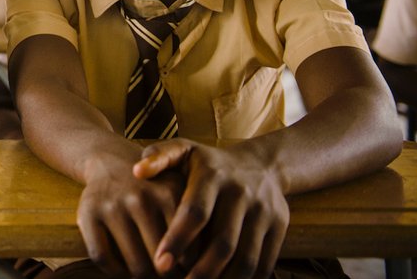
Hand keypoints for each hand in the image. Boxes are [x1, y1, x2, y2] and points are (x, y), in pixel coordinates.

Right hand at [77, 154, 183, 277]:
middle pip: (162, 262)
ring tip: (148, 273)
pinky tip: (123, 269)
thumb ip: (191, 225)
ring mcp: (112, 205)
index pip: (188, 251)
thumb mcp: (177, 194)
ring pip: (135, 265)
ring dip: (144, 276)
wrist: (111, 161)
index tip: (186, 270)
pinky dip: (115, 272)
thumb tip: (193, 269)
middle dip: (166, 274)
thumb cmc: (153, 189)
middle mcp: (140, 198)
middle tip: (165, 272)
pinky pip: (102, 257)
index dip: (189, 269)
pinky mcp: (87, 212)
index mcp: (169, 194)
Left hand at [134, 139, 287, 278]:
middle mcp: (241, 192)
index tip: (160, 262)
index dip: (178, 240)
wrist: (262, 164)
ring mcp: (263, 211)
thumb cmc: (208, 163)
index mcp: (213, 174)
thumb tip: (137, 172)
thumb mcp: (183, 150)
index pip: (195, 212)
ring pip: (246, 258)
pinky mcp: (279, 227)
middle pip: (223, 242)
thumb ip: (159, 157)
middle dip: (200, 271)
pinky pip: (264, 262)